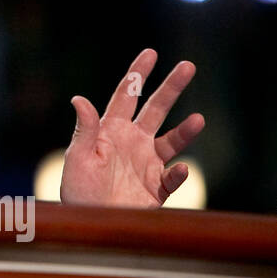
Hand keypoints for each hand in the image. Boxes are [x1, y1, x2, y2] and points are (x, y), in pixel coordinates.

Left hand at [60, 49, 205, 207]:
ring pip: (172, 141)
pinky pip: (172, 178)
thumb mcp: (77, 158)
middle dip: (171, 87)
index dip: (138, 74)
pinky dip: (177, 174)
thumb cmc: (78, 191)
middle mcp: (133, 142)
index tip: (151, 52)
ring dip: (185, 131)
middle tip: (188, 65)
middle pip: (156, 109)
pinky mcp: (157, 188)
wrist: (89, 225)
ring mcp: (147, 163)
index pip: (126, 96)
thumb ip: (85, 129)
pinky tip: (179, 169)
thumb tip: (79, 98)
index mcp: (111, 130)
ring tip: (199, 119)